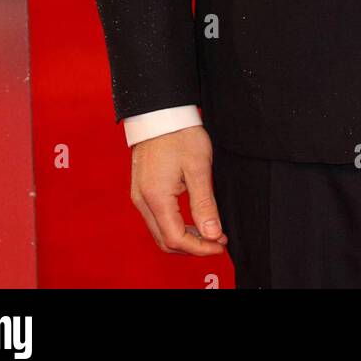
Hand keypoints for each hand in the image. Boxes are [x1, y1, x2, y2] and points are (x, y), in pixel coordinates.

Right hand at [130, 123, 227, 256]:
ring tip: (209, 232)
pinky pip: (156, 219)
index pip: (176, 239)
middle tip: (218, 241)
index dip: (200, 248)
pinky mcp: (141, 189)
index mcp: (156, 198)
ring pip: (160, 232)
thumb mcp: (199, 168)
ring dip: (184, 238)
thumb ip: (204, 204)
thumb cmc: (180, 134)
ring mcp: (139, 196)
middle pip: (165, 241)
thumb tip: (213, 234)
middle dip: (193, 247)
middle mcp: (142, 201)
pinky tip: (192, 220)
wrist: (160, 112)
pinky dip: (175, 226)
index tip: (221, 244)